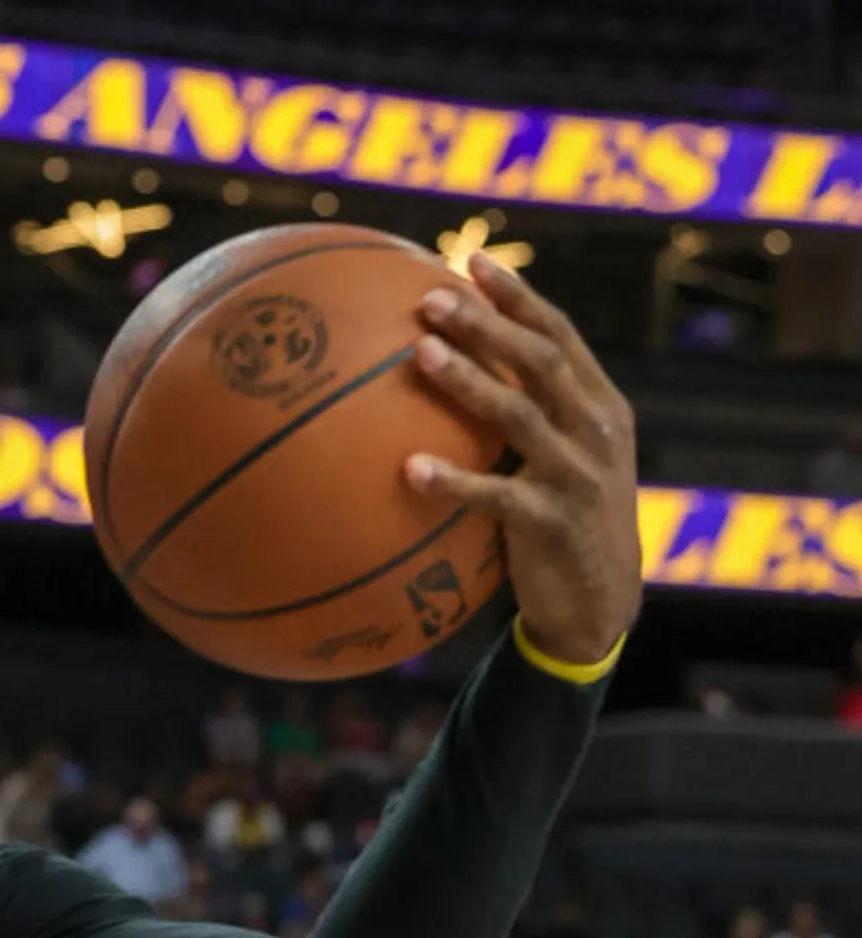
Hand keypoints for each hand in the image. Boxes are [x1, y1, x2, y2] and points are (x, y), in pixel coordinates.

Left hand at [404, 254, 642, 664]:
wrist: (598, 607)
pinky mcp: (555, 524)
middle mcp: (596, 431)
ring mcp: (579, 476)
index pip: (559, 336)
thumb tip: (442, 373)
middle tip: (431, 298)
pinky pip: (498, 497)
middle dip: (488, 323)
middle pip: (541, 361)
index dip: (517, 297)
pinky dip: (453, 481)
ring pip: (520, 415)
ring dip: (469, 381)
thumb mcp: (555, 461)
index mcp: (598, 407)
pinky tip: (408, 468)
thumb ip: (522, 416)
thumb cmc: (560, 523)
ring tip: (421, 354)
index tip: (471, 261)